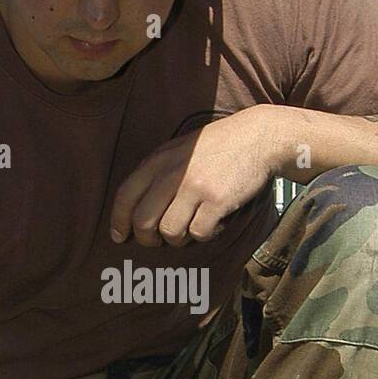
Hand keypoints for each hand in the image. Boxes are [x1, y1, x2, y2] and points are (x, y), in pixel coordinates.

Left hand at [109, 106, 283, 247]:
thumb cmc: (218, 146)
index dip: (118, 222)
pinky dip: (207, 235)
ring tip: (192, 227)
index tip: (120, 237)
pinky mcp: (217, 201)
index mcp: (158, 160)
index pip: (125, 196)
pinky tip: (216, 223)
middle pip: (143, 222)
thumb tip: (137, 210)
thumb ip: (158, 172)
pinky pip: (200, 233)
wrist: (258, 136)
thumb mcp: (181, 149)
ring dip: (180, 239)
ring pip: (170, 233)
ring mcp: (195, 188)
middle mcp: (172, 174)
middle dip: (148, 240)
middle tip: (159, 242)